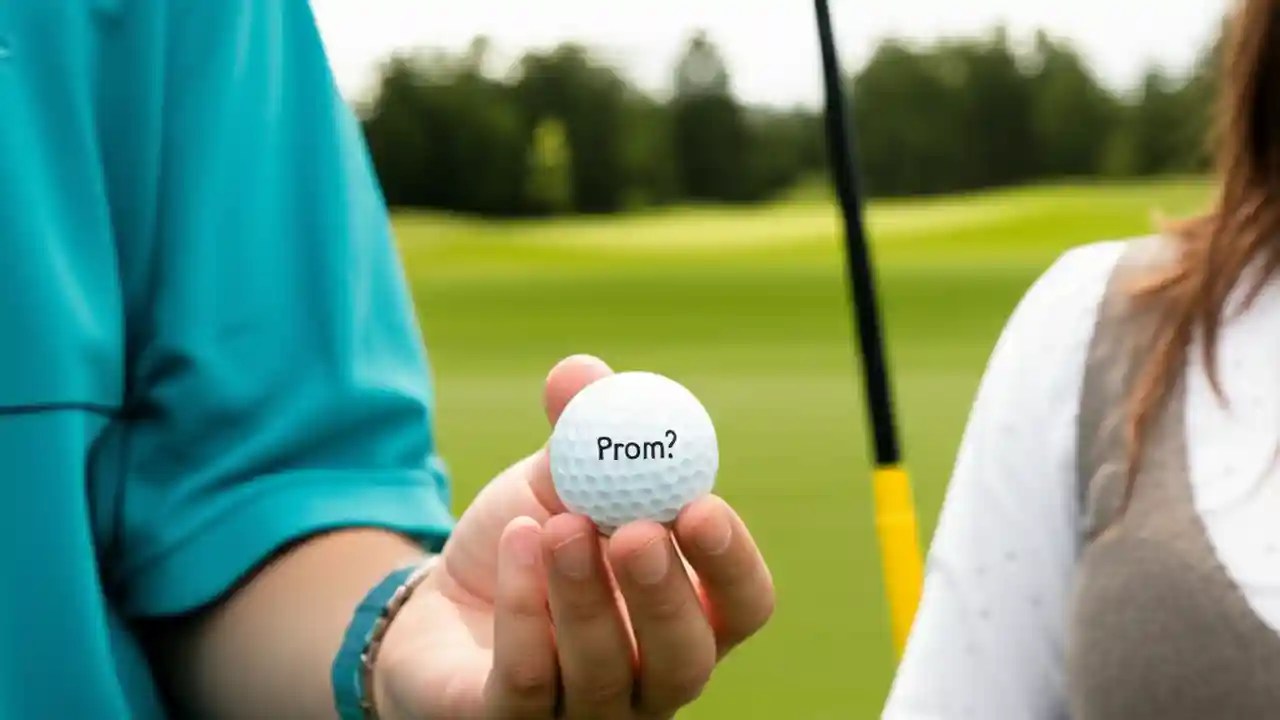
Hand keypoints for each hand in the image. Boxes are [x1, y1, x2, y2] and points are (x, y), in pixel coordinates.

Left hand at [371, 355, 774, 718]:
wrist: (437, 602)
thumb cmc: (526, 546)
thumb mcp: (552, 483)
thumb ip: (577, 436)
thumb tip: (581, 374)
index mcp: (686, 612)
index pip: (742, 606)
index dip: (732, 563)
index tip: (701, 505)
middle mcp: (648, 677)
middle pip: (684, 658)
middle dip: (663, 593)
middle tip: (638, 531)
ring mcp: (583, 713)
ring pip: (602, 674)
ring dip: (583, 594)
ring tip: (555, 524)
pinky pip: (526, 685)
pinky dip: (525, 613)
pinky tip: (515, 546)